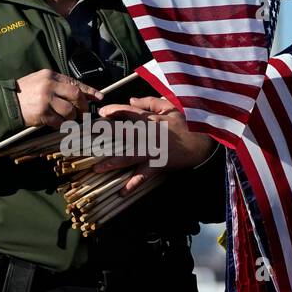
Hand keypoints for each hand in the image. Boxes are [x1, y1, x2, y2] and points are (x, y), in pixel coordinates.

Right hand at [16, 69, 102, 127]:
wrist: (6, 102)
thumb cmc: (25, 93)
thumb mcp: (41, 82)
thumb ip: (58, 85)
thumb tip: (79, 94)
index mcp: (51, 75)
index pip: (75, 82)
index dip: (89, 91)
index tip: (99, 97)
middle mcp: (49, 85)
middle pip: (76, 95)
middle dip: (83, 107)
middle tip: (84, 114)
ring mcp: (46, 99)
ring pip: (69, 110)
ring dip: (71, 118)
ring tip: (67, 120)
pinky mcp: (42, 112)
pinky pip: (59, 121)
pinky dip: (60, 125)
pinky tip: (56, 124)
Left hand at [91, 96, 215, 193]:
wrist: (202, 142)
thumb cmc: (186, 122)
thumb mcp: (170, 106)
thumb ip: (149, 102)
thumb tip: (131, 99)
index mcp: (150, 120)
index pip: (129, 113)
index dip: (114, 112)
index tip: (101, 113)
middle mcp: (148, 135)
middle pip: (123, 135)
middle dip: (105, 138)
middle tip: (89, 142)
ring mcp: (152, 151)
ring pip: (128, 157)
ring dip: (111, 163)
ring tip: (96, 168)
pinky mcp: (158, 165)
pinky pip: (143, 176)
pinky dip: (133, 185)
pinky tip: (121, 192)